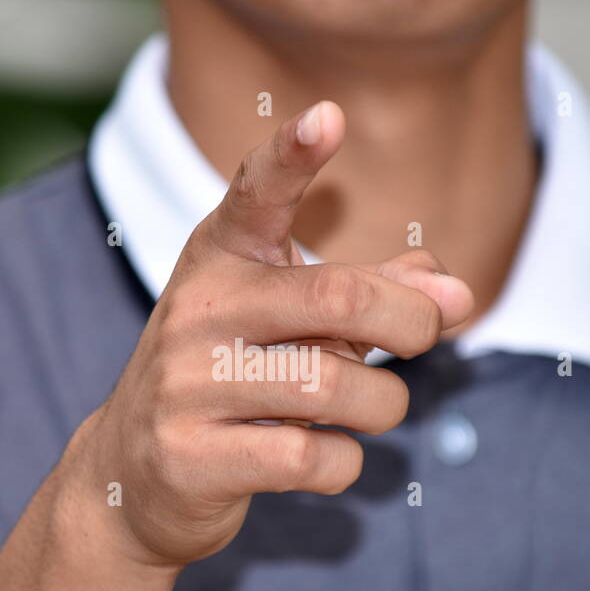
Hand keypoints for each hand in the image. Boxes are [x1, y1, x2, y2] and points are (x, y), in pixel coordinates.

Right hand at [65, 101, 473, 570]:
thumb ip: (372, 294)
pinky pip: (311, 457)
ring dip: (382, 403)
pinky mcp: (192, 458)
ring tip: (373, 407)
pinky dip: (346, 462)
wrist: (133, 473)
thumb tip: (456, 293)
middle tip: (425, 335)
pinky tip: (328, 457)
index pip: (256, 194)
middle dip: (409, 321)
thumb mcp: (290, 322)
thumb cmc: (233, 379)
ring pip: (331, 386)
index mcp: (221, 258)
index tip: (329, 116)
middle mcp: (197, 312)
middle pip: (335, 299)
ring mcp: (186, 386)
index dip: (292, 156)